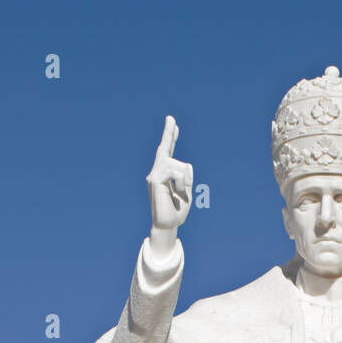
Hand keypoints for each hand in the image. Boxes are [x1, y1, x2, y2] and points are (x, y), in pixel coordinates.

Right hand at [146, 115, 192, 257]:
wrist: (168, 225)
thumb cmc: (177, 211)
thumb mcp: (187, 191)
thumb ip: (186, 177)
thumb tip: (185, 165)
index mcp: (165, 174)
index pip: (169, 153)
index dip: (172, 138)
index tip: (173, 124)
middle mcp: (156, 172)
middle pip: (164, 149)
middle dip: (168, 133)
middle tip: (171, 117)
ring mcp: (154, 175)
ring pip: (177, 165)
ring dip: (185, 180)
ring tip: (181, 194)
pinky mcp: (154, 180)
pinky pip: (175, 172)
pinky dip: (181, 183)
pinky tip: (177, 194)